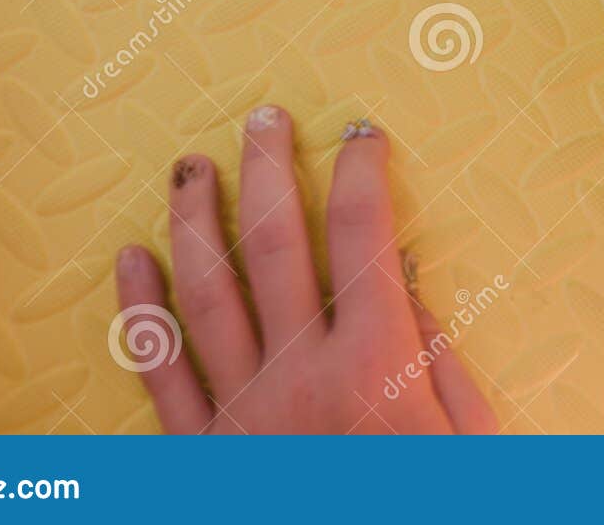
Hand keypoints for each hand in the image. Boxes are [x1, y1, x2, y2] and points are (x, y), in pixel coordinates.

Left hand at [114, 107, 496, 433]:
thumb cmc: (432, 510)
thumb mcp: (472, 448)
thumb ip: (439, 361)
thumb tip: (404, 279)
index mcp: (376, 366)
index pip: (364, 234)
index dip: (362, 170)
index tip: (362, 131)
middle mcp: (300, 378)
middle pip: (275, 244)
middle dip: (268, 169)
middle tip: (260, 118)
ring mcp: (242, 418)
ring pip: (207, 294)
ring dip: (196, 221)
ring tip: (191, 167)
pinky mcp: (201, 459)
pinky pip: (160, 376)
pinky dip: (141, 315)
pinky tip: (131, 263)